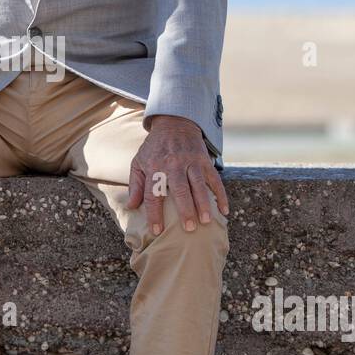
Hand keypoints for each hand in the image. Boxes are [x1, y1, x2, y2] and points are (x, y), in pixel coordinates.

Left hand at [127, 114, 228, 233]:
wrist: (174, 123)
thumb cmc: (154, 148)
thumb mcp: (139, 162)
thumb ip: (135, 185)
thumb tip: (131, 207)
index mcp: (154, 167)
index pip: (153, 194)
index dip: (154, 213)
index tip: (157, 231)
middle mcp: (173, 165)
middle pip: (180, 189)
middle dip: (185, 209)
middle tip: (189, 228)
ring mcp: (191, 162)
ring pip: (199, 185)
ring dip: (203, 204)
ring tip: (205, 221)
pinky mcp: (204, 161)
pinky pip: (215, 179)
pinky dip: (221, 195)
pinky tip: (224, 210)